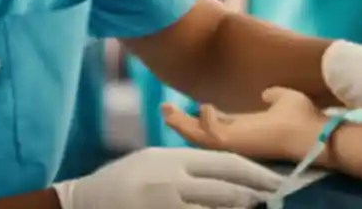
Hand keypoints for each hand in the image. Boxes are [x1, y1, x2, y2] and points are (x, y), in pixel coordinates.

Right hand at [53, 147, 281, 208]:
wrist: (86, 202)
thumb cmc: (124, 181)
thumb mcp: (154, 161)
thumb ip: (187, 166)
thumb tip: (227, 173)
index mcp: (173, 159)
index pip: (225, 163)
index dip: (254, 173)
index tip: (276, 180)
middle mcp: (172, 181)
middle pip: (227, 190)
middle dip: (255, 196)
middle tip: (276, 198)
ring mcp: (166, 203)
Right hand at [161, 89, 325, 161]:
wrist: (312, 129)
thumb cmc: (303, 116)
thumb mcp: (283, 98)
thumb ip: (272, 96)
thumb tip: (266, 93)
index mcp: (246, 128)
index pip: (216, 126)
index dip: (201, 117)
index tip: (192, 105)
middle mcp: (237, 137)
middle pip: (200, 133)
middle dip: (180, 121)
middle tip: (164, 107)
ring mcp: (235, 142)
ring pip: (198, 138)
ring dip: (181, 124)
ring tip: (167, 110)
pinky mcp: (237, 142)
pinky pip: (212, 135)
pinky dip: (205, 122)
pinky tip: (204, 107)